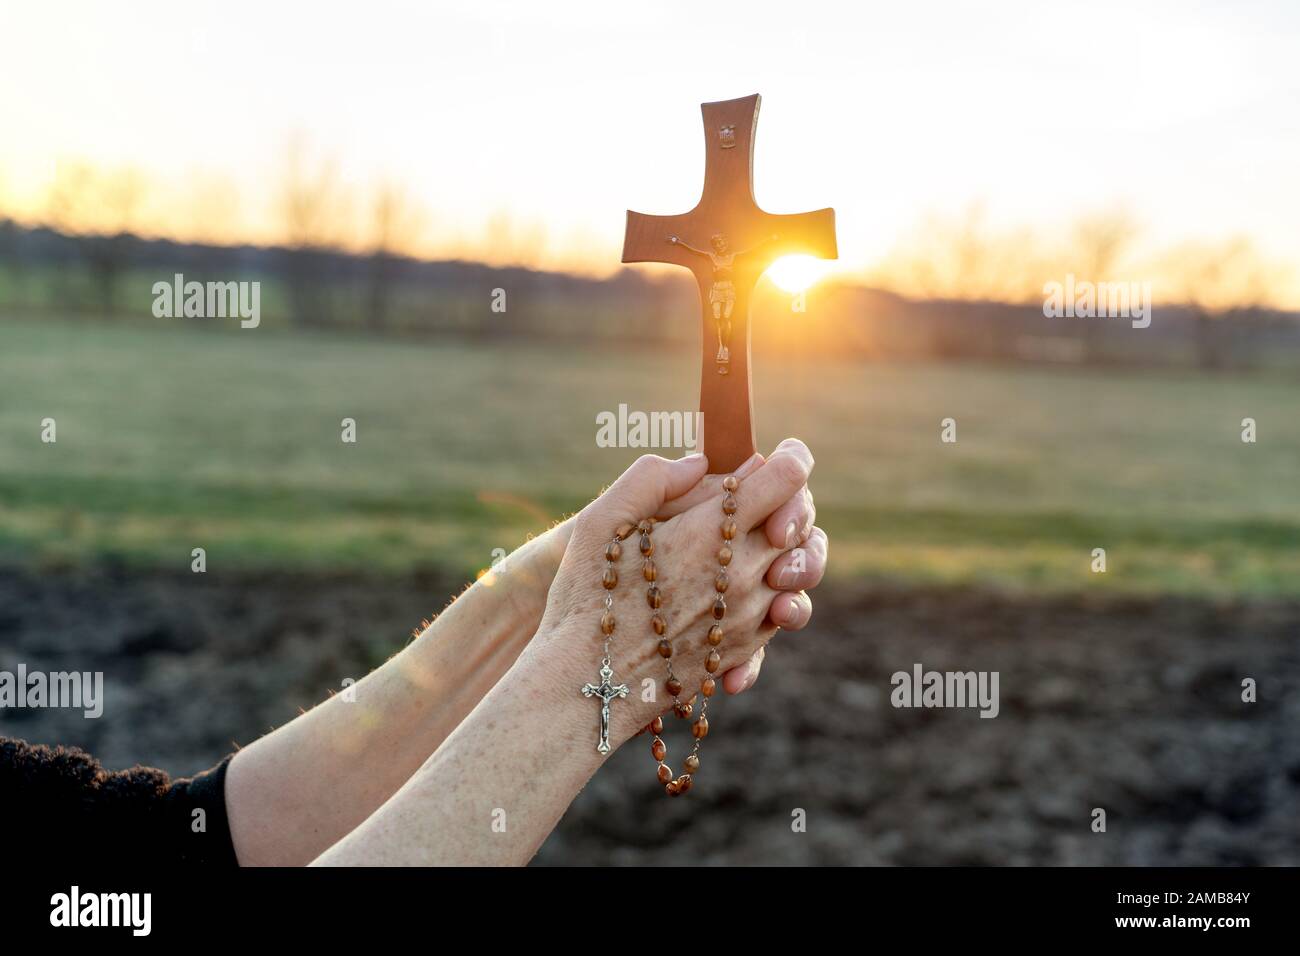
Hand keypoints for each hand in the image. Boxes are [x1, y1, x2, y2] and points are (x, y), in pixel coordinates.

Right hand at [531, 440, 823, 749]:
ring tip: (760, 542)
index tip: (786, 452)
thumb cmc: (586, 602)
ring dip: (788, 552)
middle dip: (793, 505)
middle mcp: (740, 575)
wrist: (587, 689)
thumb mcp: (601, 523)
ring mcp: (747, 616)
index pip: (785, 482)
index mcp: (709, 534)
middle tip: (769, 497)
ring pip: (798, 573)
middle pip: (801, 527)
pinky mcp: (742, 649)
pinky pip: (780, 614)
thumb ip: (650, 479)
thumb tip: (698, 462)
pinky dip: (773, 594)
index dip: (793, 458)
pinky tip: (739, 589)